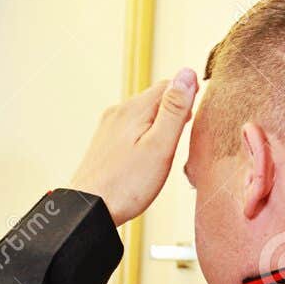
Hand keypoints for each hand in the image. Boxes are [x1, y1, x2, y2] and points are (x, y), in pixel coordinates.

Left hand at [70, 69, 198, 227]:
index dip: (187, 96)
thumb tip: (186, 74)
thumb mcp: (160, 146)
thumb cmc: (127, 185)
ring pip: (143, 114)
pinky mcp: (104, 143)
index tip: (195, 116)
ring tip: (167, 149)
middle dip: (173, 111)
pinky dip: (144, 136)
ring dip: (159, 124)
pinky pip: (131, 129)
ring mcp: (109, 128)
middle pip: (155, 99)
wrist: (89, 209)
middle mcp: (118, 113)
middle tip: (184, 135)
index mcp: (134, 109)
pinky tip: (147, 157)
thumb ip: (174, 110)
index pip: (168, 85)